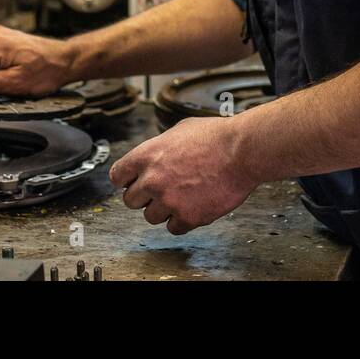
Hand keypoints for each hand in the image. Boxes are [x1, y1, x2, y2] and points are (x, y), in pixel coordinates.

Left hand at [109, 117, 256, 234]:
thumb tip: (154, 156)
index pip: (117, 176)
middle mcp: (153, 180)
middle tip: (160, 190)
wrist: (242, 151)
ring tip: (181, 197)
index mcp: (146, 155)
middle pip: (130, 201)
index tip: (134, 182)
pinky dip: (182, 220)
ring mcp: (169, 200)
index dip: (126, 180)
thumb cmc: (216, 137)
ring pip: (150, 217)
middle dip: (144, 196)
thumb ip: (160, 147)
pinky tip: (192, 207)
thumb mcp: (179, 130)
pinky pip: (173, 228)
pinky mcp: (188, 217)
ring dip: (163, 209)